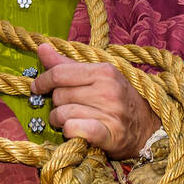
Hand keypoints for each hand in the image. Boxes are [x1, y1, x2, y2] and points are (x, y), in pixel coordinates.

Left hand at [31, 44, 158, 159]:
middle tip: (63, 107)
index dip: (43, 80)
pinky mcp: (109, 135)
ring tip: (68, 120)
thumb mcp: (97, 76)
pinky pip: (74, 129)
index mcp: (104, 71)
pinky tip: (74, 131)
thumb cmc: (118, 99)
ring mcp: (111, 113)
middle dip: (55, 103)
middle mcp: (108, 90)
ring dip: (59, 120)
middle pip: (59, 95)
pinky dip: (69, 131)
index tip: (37, 87)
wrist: (146, 128)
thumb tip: (42, 48)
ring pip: (62, 114)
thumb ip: (67, 64)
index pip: (60, 73)